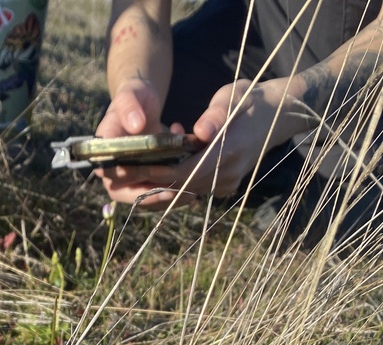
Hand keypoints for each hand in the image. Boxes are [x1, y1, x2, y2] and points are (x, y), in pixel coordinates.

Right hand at [95, 78, 185, 207]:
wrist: (140, 105)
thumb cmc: (134, 98)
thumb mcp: (131, 95)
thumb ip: (129, 106)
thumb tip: (135, 125)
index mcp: (103, 148)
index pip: (108, 169)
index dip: (127, 176)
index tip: (150, 174)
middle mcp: (110, 167)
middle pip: (122, 191)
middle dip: (148, 193)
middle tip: (173, 191)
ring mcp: (124, 177)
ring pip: (138, 198)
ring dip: (161, 199)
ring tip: (186, 194)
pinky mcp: (140, 181)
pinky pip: (151, 195)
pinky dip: (170, 195)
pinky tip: (190, 192)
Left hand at [98, 79, 298, 210]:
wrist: (278, 115)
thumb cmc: (250, 100)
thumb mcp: (232, 97)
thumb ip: (215, 116)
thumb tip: (200, 132)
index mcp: (227, 154)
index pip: (182, 173)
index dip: (155, 173)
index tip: (131, 167)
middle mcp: (226, 176)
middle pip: (179, 186)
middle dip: (150, 180)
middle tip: (121, 172)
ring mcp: (226, 185)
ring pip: (184, 190)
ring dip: (161, 181)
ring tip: (135, 168)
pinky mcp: (224, 187)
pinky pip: (193, 187)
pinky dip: (176, 179)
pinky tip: (162, 166)